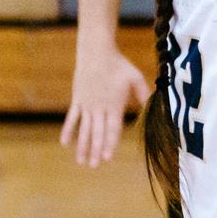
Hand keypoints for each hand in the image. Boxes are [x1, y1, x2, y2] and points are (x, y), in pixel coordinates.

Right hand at [61, 41, 149, 167]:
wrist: (96, 52)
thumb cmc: (118, 64)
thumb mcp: (135, 77)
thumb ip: (143, 93)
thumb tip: (152, 106)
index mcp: (114, 104)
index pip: (112, 128)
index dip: (109, 143)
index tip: (107, 157)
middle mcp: (99, 107)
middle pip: (97, 132)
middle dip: (95, 150)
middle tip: (94, 165)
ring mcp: (87, 104)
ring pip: (84, 129)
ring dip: (82, 146)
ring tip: (80, 161)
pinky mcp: (77, 99)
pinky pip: (71, 118)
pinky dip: (68, 130)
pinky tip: (64, 143)